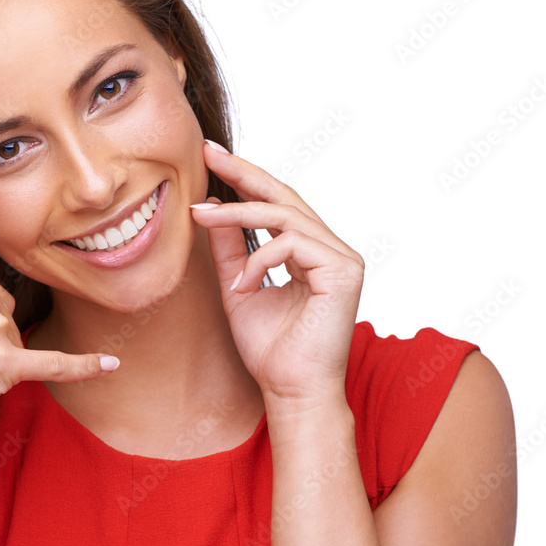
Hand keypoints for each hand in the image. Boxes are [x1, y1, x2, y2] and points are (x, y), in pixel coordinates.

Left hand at [190, 141, 363, 406]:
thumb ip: (229, 249)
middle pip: (284, 196)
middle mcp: (330, 248)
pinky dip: (259, 259)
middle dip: (242, 172)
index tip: (209, 157)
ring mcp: (342, 258)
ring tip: (201, 216)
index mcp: (309, 251)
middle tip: (208, 153)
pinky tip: (242, 283)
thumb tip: (212, 206)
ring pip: (284, 216)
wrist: (291, 391)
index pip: (275, 204)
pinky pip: (293, 244)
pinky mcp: (344, 271)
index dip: (244, 178)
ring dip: (237, 215)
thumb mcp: (238, 287)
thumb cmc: (269, 349)